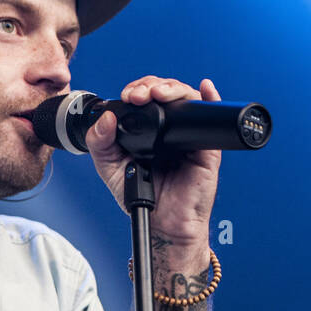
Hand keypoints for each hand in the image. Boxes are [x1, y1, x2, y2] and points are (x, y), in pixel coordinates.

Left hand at [84, 77, 222, 250]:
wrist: (165, 224)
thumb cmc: (142, 198)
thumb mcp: (110, 168)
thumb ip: (100, 144)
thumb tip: (106, 118)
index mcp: (148, 130)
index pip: (145, 96)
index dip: (137, 88)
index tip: (127, 96)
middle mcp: (170, 129)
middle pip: (166, 92)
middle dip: (151, 85)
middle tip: (139, 96)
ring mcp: (189, 136)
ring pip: (186, 99)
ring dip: (172, 88)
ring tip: (158, 94)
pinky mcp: (206, 148)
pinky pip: (210, 119)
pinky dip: (210, 98)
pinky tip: (204, 88)